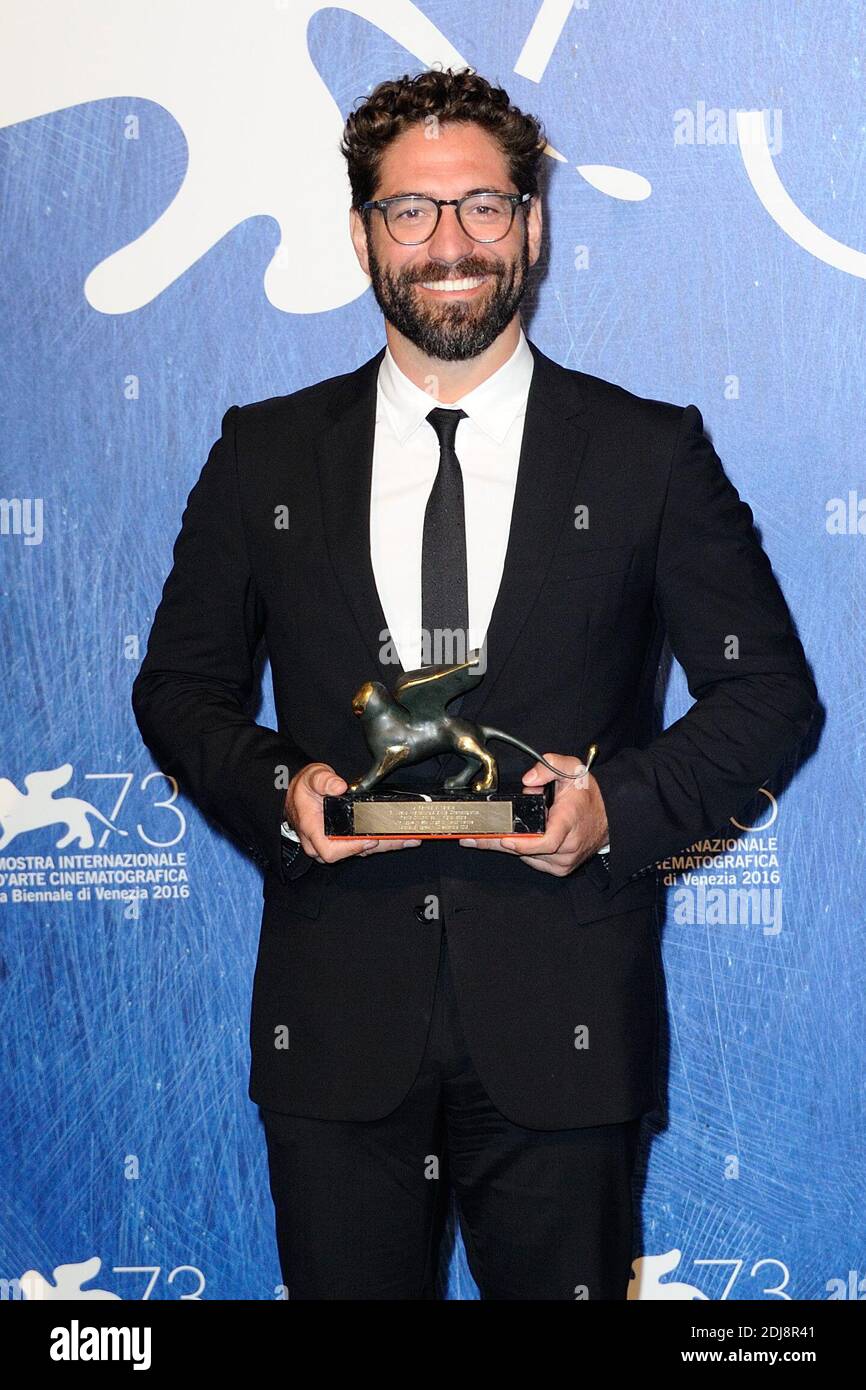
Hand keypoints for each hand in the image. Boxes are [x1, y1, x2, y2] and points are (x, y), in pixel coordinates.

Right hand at [284, 763, 420, 863]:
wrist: (299, 797)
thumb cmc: (304, 790)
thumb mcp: (310, 778)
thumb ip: (323, 780)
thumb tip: (338, 786)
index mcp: (312, 830)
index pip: (330, 851)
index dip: (351, 848)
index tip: (369, 838)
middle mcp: (324, 843)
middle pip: (354, 852)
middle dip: (381, 846)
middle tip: (403, 838)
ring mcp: (337, 844)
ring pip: (364, 850)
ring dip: (388, 844)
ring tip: (410, 837)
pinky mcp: (347, 841)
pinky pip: (366, 844)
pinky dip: (385, 840)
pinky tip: (401, 836)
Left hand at [458, 753, 608, 876]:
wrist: (611, 818)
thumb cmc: (588, 795)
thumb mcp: (573, 769)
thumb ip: (550, 766)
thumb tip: (527, 778)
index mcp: (569, 822)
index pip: (546, 841)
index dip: (523, 843)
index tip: (504, 839)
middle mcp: (567, 847)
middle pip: (527, 850)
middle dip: (497, 844)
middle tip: (471, 839)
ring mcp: (564, 861)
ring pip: (527, 857)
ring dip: (509, 846)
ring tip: (486, 836)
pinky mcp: (561, 869)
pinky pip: (534, 862)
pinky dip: (523, 851)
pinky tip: (512, 840)